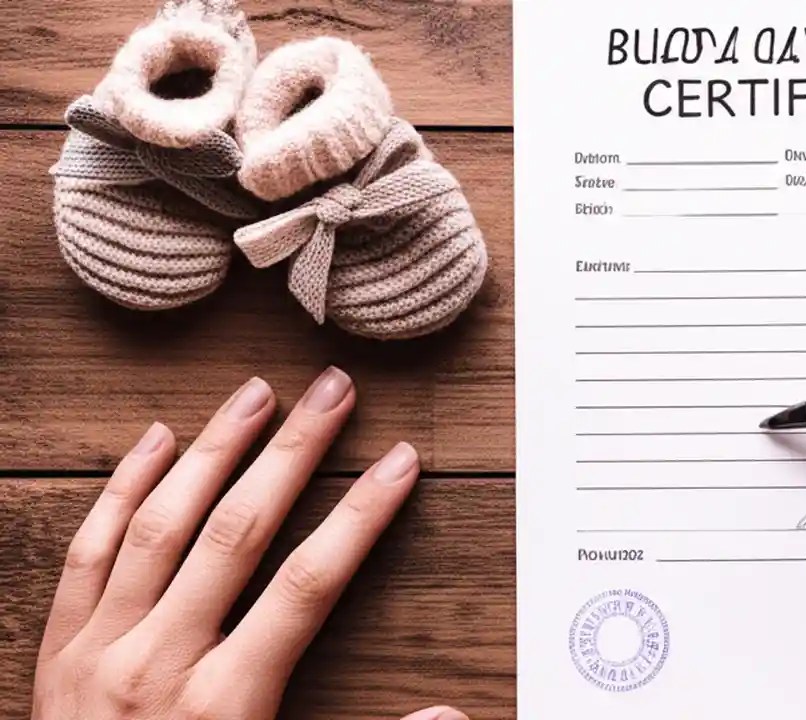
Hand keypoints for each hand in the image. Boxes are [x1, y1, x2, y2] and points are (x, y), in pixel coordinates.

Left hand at [32, 368, 467, 719]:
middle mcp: (160, 661)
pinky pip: (88, 551)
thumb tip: (453, 716)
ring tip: (255, 394)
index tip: (399, 463)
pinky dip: (120, 490)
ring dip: (211, 450)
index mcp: (226, 702)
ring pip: (161, 524)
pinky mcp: (59, 650)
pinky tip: (152, 442)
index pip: (309, 584)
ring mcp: (102, 650)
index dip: (362, 516)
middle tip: (333, 391)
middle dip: (294, 452)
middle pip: (238, 530)